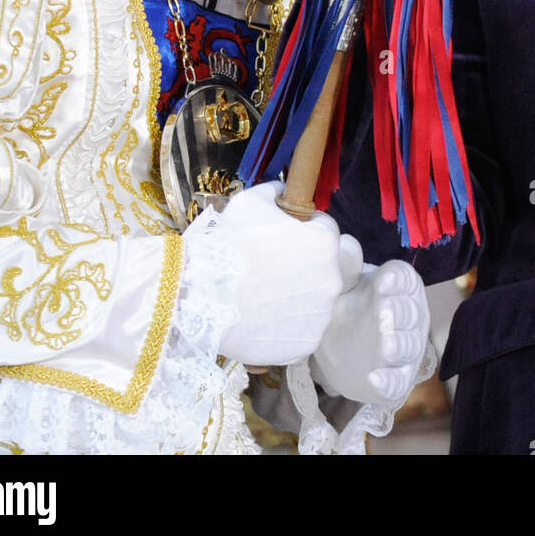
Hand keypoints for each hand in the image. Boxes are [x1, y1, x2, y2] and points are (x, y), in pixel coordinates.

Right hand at [185, 180, 344, 365]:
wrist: (202, 294)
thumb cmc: (228, 243)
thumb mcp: (251, 201)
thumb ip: (275, 192)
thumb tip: (282, 191)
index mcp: (326, 241)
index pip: (326, 230)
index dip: (305, 231)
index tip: (284, 238)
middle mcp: (332, 279)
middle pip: (326, 267)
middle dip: (308, 264)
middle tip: (275, 268)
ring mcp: (320, 315)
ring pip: (316, 300)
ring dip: (299, 296)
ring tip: (265, 295)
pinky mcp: (306, 344)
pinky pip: (303, 329)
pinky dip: (289, 325)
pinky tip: (265, 318)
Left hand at [311, 258, 429, 405]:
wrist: (338, 346)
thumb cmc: (348, 303)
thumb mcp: (343, 284)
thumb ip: (345, 266)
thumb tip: (344, 242)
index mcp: (401, 286)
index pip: (406, 279)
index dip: (396, 280)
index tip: (382, 282)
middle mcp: (412, 315)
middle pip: (412, 312)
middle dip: (399, 313)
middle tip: (383, 313)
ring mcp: (407, 347)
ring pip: (410, 346)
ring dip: (398, 346)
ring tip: (384, 346)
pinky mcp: (398, 376)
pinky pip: (398, 381)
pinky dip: (389, 382)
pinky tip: (374, 379)